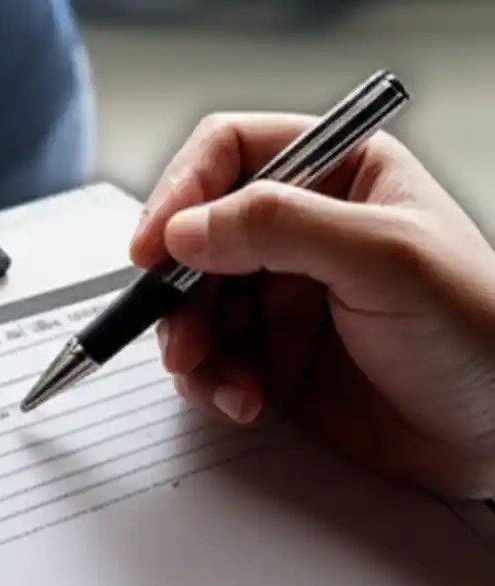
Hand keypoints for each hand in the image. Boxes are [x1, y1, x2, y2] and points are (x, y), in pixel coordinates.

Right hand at [131, 113, 494, 497]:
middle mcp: (305, 232)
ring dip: (189, 344)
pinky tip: (244, 400)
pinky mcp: (276, 357)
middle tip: (181, 332)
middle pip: (196, 237)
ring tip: (212, 376)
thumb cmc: (481, 332)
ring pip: (193, 304)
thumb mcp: (386, 260)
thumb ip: (282, 227)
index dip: (182, 192)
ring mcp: (286, 296)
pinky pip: (212, 360)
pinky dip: (211, 383)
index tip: (154, 245)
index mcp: (339, 175)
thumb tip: (186, 227)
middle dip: (177, 289)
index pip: (231, 154)